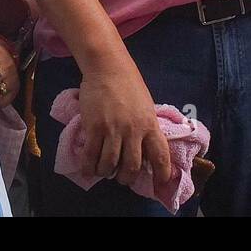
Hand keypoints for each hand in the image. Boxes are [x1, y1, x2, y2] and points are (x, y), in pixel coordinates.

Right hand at [77, 54, 171, 187]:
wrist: (108, 66)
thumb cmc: (128, 84)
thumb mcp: (145, 106)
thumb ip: (145, 127)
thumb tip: (143, 149)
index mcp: (150, 124)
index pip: (160, 155)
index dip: (162, 174)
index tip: (160, 184)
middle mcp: (134, 130)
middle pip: (131, 166)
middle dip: (125, 178)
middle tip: (121, 177)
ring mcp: (113, 129)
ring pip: (110, 164)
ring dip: (106, 172)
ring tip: (104, 171)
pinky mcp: (94, 126)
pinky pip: (91, 155)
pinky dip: (88, 167)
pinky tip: (88, 169)